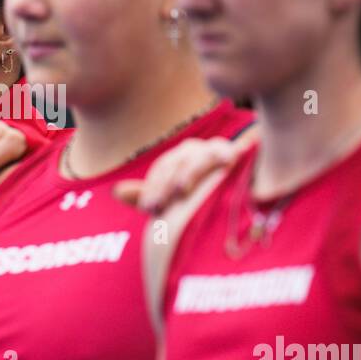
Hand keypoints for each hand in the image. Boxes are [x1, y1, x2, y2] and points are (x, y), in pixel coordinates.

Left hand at [113, 130, 255, 213]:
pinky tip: (228, 162)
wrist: (245, 198)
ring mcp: (218, 150)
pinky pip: (232, 152)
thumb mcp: (175, 201)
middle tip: (157, 207)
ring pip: (199, 157)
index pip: (163, 169)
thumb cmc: (204, 200)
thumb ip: (149, 195)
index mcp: (180, 159)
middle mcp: (197, 151)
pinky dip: (229, 154)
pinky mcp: (240, 154)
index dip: (153, 187)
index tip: (148, 209)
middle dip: (165, 185)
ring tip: (182, 190)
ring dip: (189, 172)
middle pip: (177, 162)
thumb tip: (115, 191)